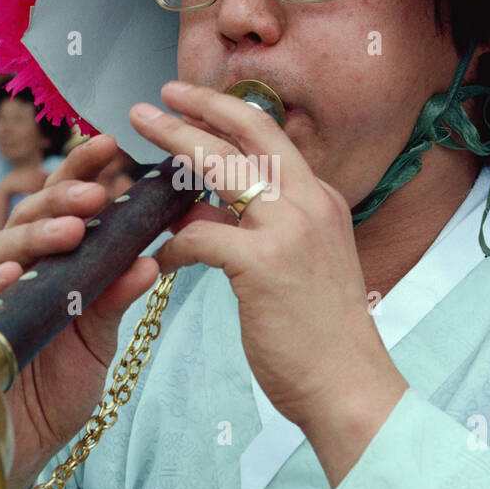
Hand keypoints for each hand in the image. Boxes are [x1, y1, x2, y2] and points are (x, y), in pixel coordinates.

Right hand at [0, 134, 160, 488]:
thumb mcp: (98, 340)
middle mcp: (14, 271)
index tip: (109, 145)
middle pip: (29, 216)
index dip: (80, 173)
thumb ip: (117, 300)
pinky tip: (12, 277)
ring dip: (36, 237)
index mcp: (50, 264)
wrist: (20, 449)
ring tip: (69, 230)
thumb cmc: (56, 390)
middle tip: (95, 194)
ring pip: (2, 250)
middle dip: (62, 199)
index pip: (63, 207)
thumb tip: (152, 261)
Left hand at [129, 81, 407, 484]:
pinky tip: (163, 259)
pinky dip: (174, 244)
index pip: (272, 136)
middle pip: (246, 134)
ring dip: (175, 147)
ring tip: (139, 137)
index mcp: (322, 200)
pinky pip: (200, 236)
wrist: (350, 387)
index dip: (227, 113)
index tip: (191, 100)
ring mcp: (289, 231)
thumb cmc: (320, 337)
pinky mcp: (262, 265)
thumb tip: (199, 208)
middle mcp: (310, 203)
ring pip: (221, 168)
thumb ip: (257, 231)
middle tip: (153, 101)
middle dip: (195, 110)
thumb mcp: (300, 265)